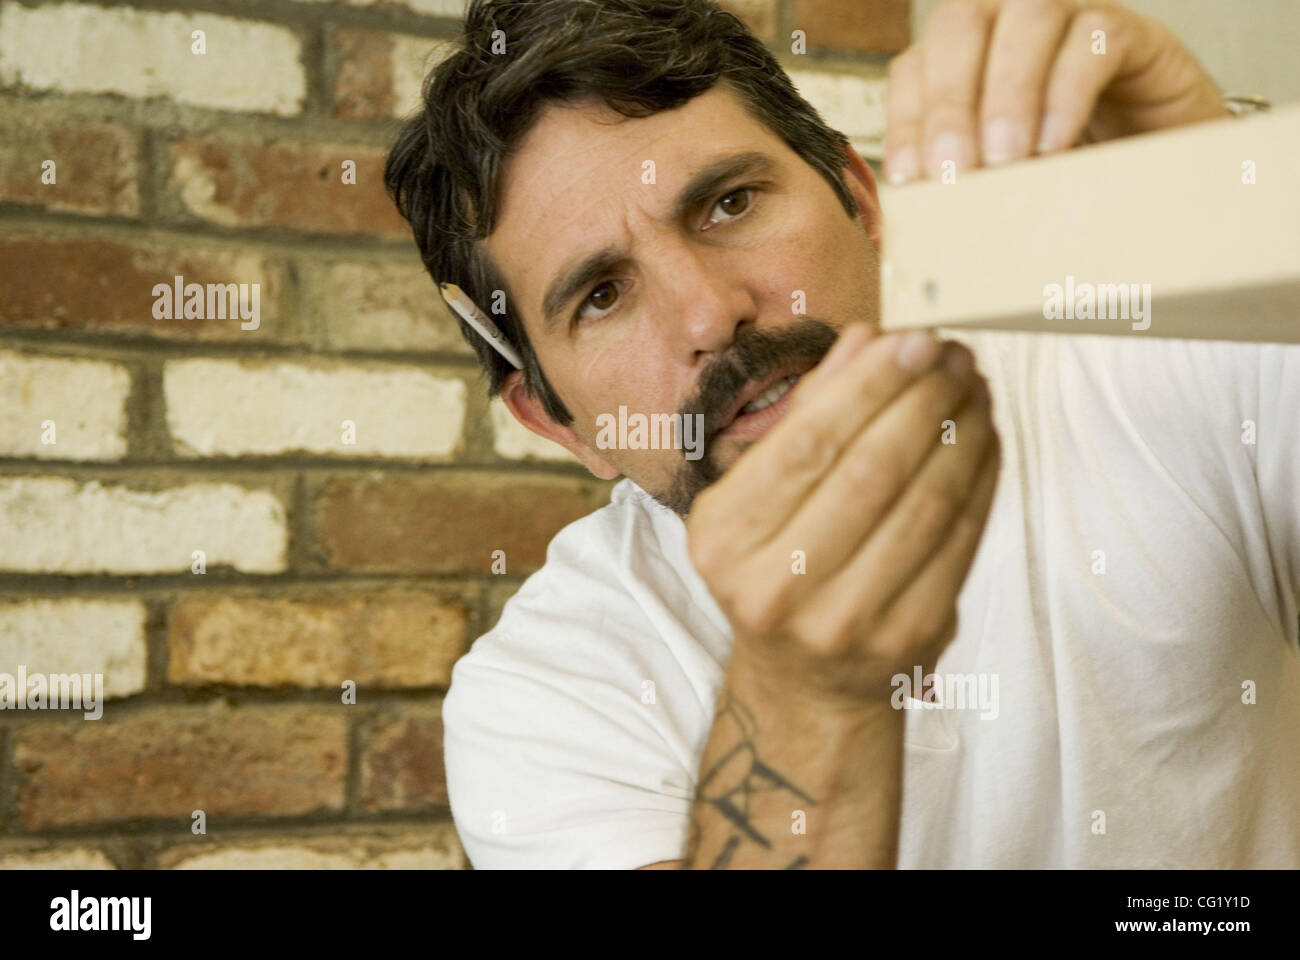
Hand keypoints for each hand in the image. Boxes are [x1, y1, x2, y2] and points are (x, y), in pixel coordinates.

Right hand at [686, 327, 1000, 706]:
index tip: (914, 339)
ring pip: (925, 504)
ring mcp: (843, 620)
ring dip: (962, 433)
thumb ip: (808, 415)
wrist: (805, 683)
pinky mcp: (907, 637)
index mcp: (724, 539)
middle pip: (871, 470)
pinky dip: (980, 481)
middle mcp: (774, 586)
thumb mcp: (761, 496)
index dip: (869, 386)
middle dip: (923, 400)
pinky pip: (959, 542)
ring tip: (976, 389)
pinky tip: (985, 440)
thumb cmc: (781, 566)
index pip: (807, 443)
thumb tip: (868, 341)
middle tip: (955, 356)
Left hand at [885, 0, 1230, 183]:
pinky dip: (1067, 91)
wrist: (1171, 181)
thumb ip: (967, 187)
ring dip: (1007, 90)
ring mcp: (1074, 21)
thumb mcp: (1007, 188)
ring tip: (1006, 160)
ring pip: (1029, 12)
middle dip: (948, 98)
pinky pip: (1096, 39)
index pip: (916, 66)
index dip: (905, 118)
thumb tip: (920, 225)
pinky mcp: (1133, 36)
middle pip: (961, 19)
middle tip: (954, 168)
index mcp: (970, 61)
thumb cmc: (1077, 182)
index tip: (910, 179)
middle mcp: (1014, 27)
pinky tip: (1055, 144)